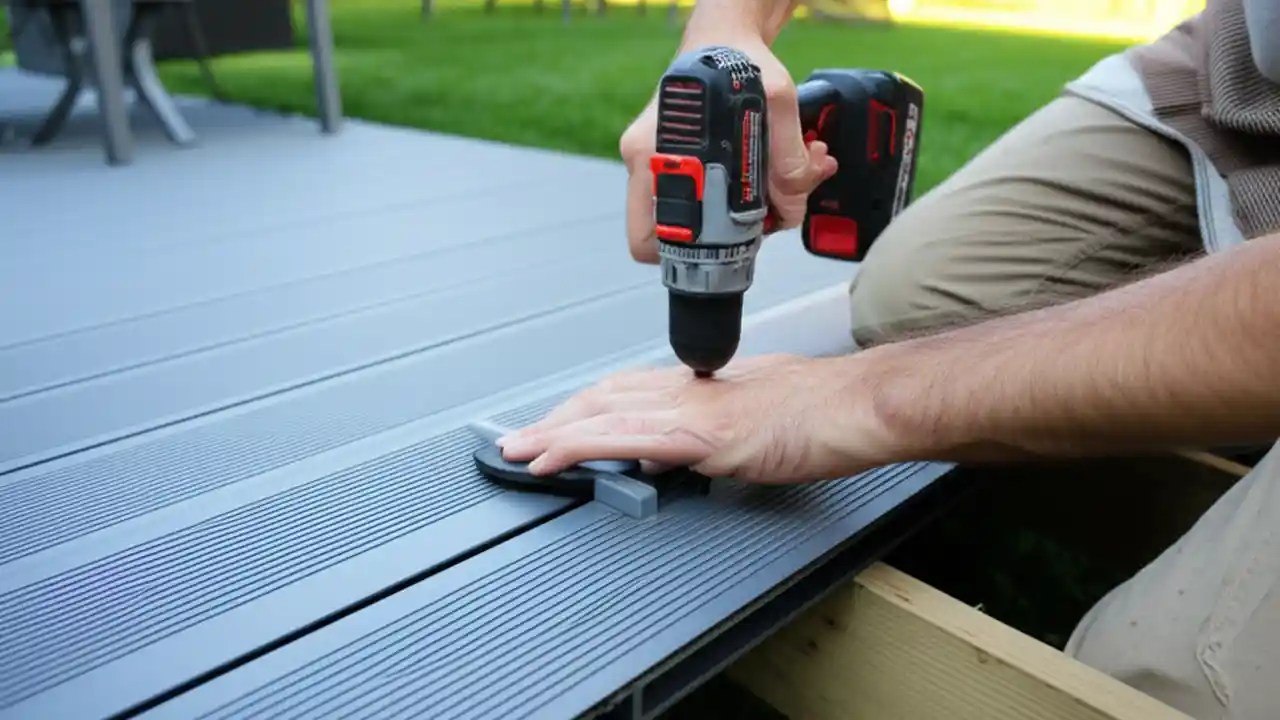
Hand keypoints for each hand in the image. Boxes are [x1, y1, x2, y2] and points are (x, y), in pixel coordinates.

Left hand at [496, 354, 894, 483]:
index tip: (555, 422)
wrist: (856, 406)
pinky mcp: (699, 435)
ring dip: (550, 432)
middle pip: (601, 397)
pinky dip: (576, 446)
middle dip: (555, 418)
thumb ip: (718, 429)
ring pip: (600, 414)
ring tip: (514, 449)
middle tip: (517, 438)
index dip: (583, 407)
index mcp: (699, 386)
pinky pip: (621, 438)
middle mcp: (686, 390)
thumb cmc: (824, 410)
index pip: (624, 391)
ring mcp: (689, 410)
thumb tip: (688, 447)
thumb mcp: (759, 416)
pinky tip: (550, 458)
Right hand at [618, 35, 838, 263]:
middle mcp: (642, 158)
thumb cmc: (739, 62)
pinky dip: (721, 197)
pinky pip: (687, 196)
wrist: (722, 37)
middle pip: (663, 237)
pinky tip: (754, 180)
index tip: (726, 246)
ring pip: (680, 219)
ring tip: (768, 196)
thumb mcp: (778, 100)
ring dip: (724, 218)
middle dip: (712, 239)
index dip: (684, 254)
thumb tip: (788, 206)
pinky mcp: (664, 159)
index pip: (646, 236)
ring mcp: (649, 159)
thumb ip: (789, 158)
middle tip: (755, 223)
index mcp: (654, 150)